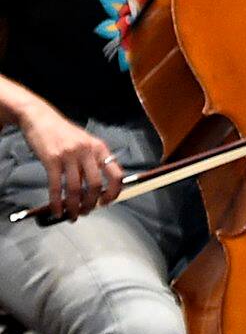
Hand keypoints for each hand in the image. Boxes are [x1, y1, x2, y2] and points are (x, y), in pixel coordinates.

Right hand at [17, 102, 122, 219]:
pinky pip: (56, 186)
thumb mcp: (85, 142)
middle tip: (86, 212)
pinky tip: (56, 210)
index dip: (114, 192)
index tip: (106, 203)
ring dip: (74, 206)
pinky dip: (57, 202)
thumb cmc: (63, 132)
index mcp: (100, 148)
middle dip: (92, 203)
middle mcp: (87, 151)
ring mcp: (69, 155)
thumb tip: (96, 188)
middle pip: (96, 185)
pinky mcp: (52, 160)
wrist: (40, 118)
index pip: (116, 174)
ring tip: (72, 215)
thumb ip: (92, 160)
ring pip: (76, 189)